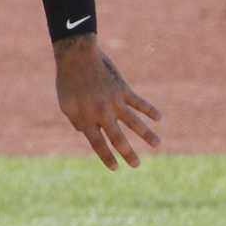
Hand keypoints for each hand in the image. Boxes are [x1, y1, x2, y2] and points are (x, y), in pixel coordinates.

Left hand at [54, 34, 161, 170]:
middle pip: (118, 139)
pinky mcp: (123, 89)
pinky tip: (159, 118)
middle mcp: (102, 114)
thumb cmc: (68, 81)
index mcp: (86, 120)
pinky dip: (150, 110)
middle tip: (137, 165)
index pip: (98, 144)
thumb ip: (76, 120)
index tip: (116, 168)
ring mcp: (115, 102)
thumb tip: (83, 131)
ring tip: (157, 144)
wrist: (78, 58)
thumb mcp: (66, 105)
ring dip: (147, 135)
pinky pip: (139, 102)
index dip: (107, 157)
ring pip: (135, 123)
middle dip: (129, 153)